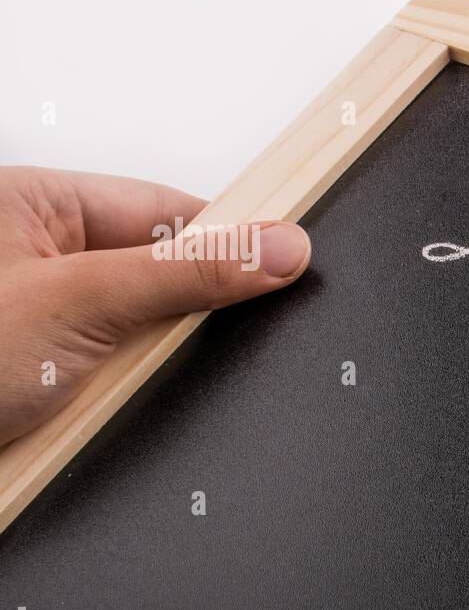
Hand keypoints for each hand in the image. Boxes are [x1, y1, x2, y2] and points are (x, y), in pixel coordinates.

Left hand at [0, 166, 309, 447]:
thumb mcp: (79, 303)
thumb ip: (187, 272)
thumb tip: (277, 246)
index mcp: (39, 204)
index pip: (170, 210)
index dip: (231, 237)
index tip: (287, 261)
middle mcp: (42, 255)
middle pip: (164, 272)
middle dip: (181, 315)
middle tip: (177, 341)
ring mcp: (47, 317)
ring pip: (144, 331)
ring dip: (144, 366)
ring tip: (108, 381)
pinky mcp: (51, 371)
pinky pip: (119, 375)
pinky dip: (123, 397)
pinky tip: (106, 406)